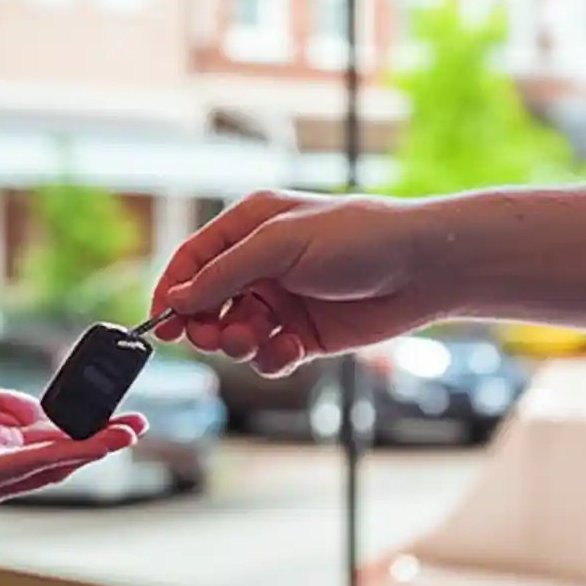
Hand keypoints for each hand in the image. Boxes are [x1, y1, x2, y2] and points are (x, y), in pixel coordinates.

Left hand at [0, 377, 147, 505]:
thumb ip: (6, 406)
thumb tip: (45, 410)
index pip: (49, 441)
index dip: (85, 429)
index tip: (116, 414)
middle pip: (58, 458)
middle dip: (100, 443)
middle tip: (137, 427)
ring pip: (48, 465)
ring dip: (90, 449)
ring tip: (125, 434)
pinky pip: (22, 464)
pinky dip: (58, 453)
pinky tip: (84, 442)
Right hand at [151, 190, 442, 376]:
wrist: (424, 268)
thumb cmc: (358, 238)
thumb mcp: (280, 245)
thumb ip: (224, 273)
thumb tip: (177, 299)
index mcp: (251, 228)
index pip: (194, 260)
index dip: (174, 290)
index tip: (161, 322)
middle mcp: (262, 264)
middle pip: (208, 302)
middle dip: (205, 323)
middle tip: (213, 336)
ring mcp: (283, 301)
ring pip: (235, 333)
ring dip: (237, 343)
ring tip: (254, 341)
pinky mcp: (304, 335)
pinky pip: (268, 355)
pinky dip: (271, 358)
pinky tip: (290, 349)